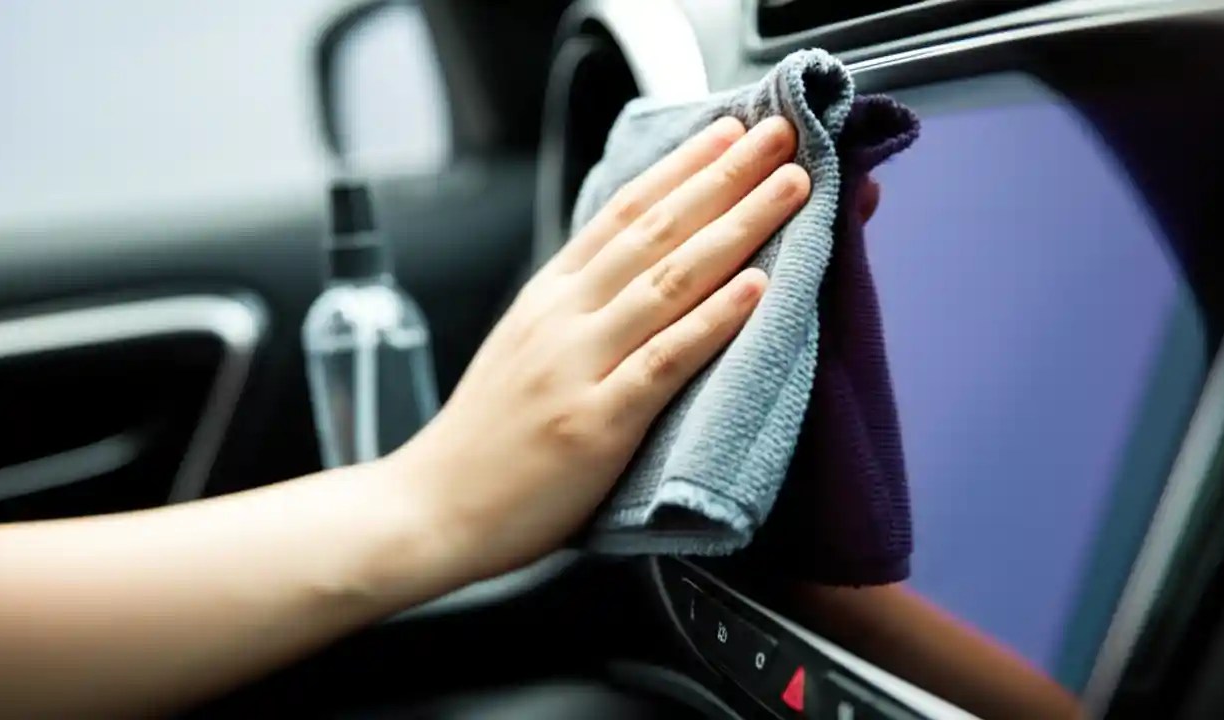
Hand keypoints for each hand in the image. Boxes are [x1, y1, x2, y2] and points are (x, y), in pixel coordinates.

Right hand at [392, 115, 807, 582]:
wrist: (433, 506)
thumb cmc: (487, 435)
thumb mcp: (523, 344)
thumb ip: (576, 304)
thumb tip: (638, 266)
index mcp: (549, 296)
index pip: (624, 212)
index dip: (683, 166)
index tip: (731, 130)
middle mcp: (563, 318)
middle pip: (656, 231)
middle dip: (725, 176)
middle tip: (780, 134)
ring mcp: (578, 368)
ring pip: (668, 282)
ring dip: (736, 228)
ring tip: (790, 189)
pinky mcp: (594, 426)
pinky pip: (662, 363)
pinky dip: (711, 322)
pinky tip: (755, 288)